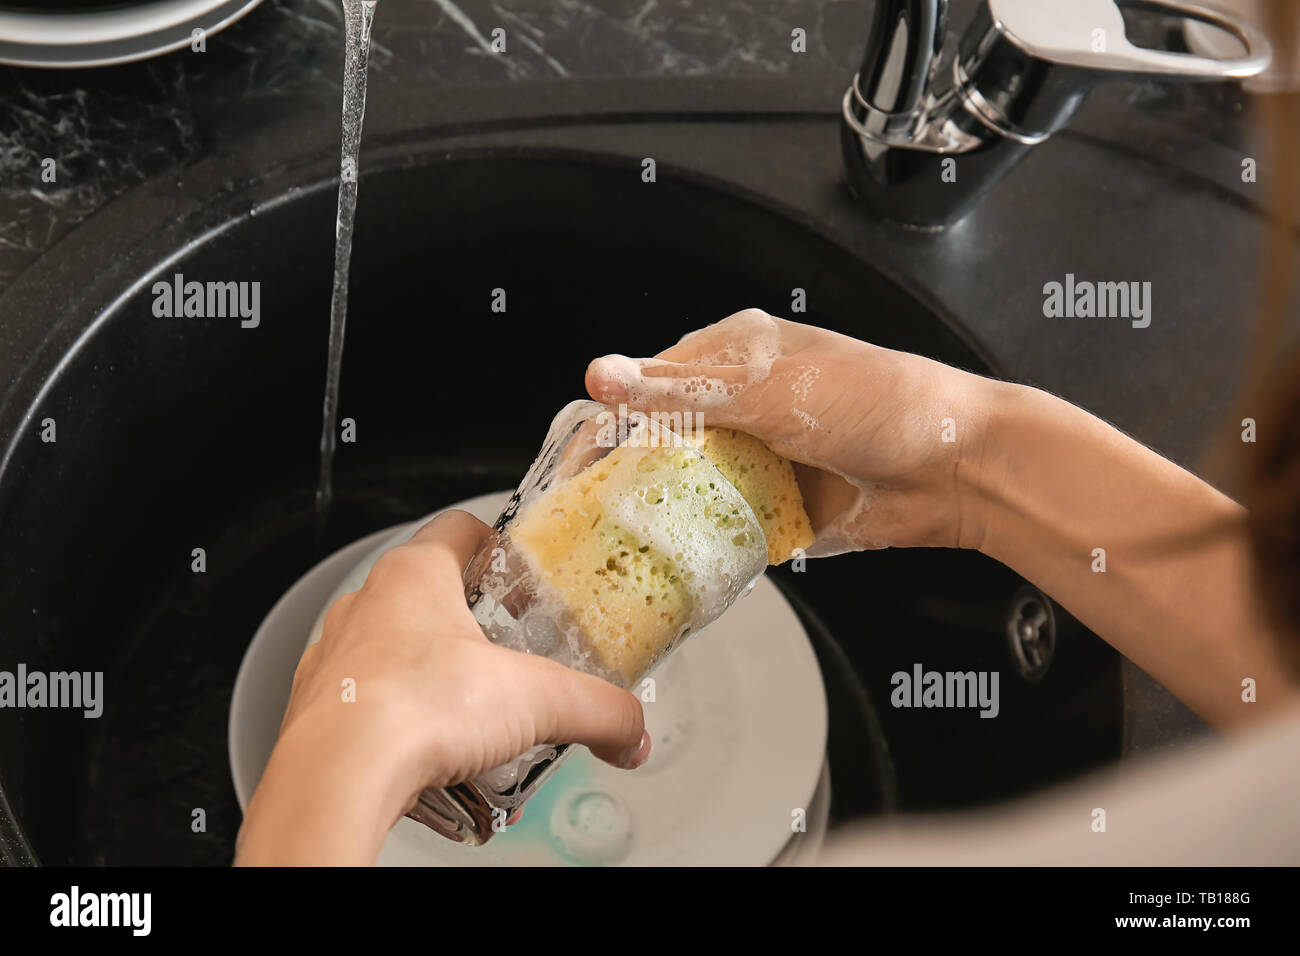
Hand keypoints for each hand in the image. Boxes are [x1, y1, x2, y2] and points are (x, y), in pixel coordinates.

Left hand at [235, 510, 649, 864]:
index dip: (495, 544)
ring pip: (390, 649)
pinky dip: (398, 720)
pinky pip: (364, 703)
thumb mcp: (535, 702)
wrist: (336, 778)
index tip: (519, 569)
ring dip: (430, 673)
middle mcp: (366, 607)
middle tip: (509, 654)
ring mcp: (335, 657)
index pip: (458, 530)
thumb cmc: (410, 711)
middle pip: (426, 593)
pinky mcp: (316, 709)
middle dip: (471, 625)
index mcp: (414, 576)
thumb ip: (596, 711)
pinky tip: (429, 751)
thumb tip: (629, 730)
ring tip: (471, 712)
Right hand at [585, 309, 998, 552]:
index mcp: (733, 357)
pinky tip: (674, 563)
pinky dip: (702, 547)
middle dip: (625, 478)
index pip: (646, 386)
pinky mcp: (775, 513)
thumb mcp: (770, 386)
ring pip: (685, 493)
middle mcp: (740, 409)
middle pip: (659, 444)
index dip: (605, 423)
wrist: (956, 469)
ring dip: (661, 517)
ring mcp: (756, 463)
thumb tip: (602, 375)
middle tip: (585, 515)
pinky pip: (723, 533)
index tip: (573, 463)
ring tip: (617, 547)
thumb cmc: (880, 401)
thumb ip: (681, 391)